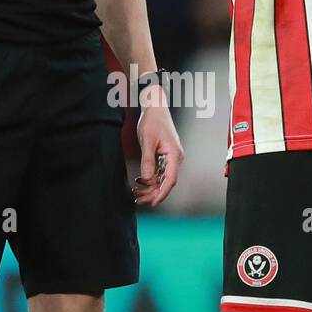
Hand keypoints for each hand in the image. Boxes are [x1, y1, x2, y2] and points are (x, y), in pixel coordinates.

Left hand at [133, 87, 183, 207]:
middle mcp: (175, 159)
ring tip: (136, 193)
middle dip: (153, 193)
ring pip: (162, 179)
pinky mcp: (165, 157)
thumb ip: (148, 161)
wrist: (155, 108)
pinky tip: (139, 182)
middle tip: (138, 200)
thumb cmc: (153, 121)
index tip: (153, 203)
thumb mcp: (148, 142)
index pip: (170, 180)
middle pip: (166, 183)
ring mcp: (171, 158)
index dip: (162, 193)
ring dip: (150, 188)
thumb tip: (147, 179)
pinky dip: (150, 179)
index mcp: (174, 155)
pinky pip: (159, 173)